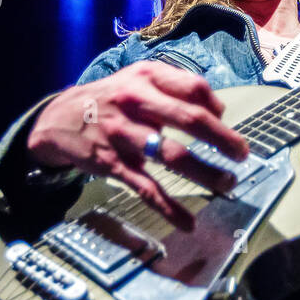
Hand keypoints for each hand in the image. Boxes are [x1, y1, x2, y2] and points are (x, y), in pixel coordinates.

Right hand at [27, 61, 249, 228]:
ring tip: (228, 183)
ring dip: (206, 173)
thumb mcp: (138, 79)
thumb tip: (218, 111)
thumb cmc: (111, 99)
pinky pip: (146, 188)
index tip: (226, 122)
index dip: (215, 106)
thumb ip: (176, 87)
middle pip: (189, 119)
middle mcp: (135, 103)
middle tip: (242, 154)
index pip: (193, 87)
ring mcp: (123, 135)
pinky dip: (169, 208)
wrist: (58, 119)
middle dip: (223, 139)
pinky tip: (188, 222)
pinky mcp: (113, 164)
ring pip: (172, 156)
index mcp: (146, 78)